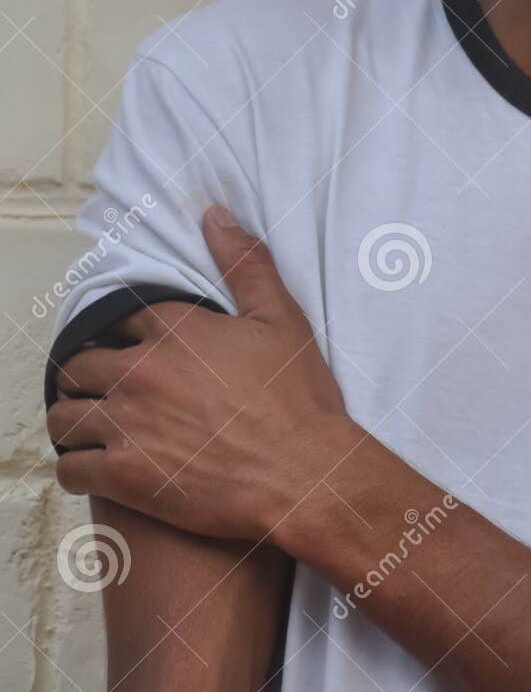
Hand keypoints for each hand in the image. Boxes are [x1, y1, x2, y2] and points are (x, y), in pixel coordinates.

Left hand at [49, 208, 358, 542]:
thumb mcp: (282, 320)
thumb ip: (245, 264)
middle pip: (78, 366)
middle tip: (103, 392)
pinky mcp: (124, 475)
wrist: (305, 474)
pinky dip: (77, 469)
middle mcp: (141, 370)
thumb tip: (215, 215)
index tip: (126, 352)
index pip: (116, 320)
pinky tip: (95, 470)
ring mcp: (128, 423)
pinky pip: (71, 469)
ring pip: (64, 417)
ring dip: (74, 422)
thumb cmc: (298, 400)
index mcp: (174, 329)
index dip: (119, 336)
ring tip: (92, 430)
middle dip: (86, 378)